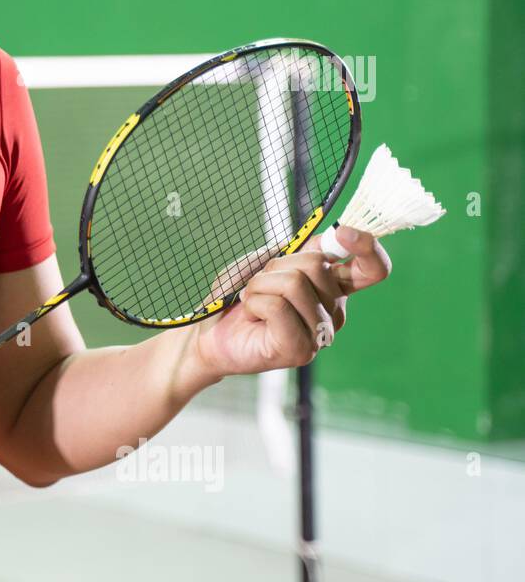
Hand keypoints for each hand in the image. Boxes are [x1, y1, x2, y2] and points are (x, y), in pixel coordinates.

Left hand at [192, 226, 391, 377]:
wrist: (208, 332)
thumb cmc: (237, 295)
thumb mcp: (263, 262)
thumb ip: (299, 249)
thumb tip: (330, 238)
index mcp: (333, 287)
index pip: (373, 268)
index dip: (366, 246)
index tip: (341, 232)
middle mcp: (333, 311)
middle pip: (318, 265)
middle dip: (276, 265)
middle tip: (258, 284)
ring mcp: (319, 333)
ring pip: (295, 284)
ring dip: (259, 285)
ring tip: (250, 301)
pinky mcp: (300, 349)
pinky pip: (277, 306)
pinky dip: (254, 302)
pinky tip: (251, 316)